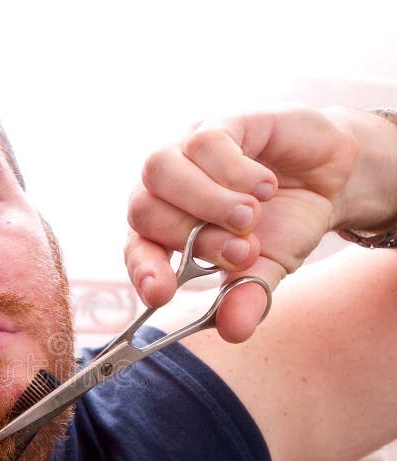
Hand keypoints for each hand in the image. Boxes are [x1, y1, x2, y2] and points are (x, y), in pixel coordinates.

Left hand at [125, 106, 362, 341]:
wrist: (329, 178)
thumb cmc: (283, 225)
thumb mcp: (268, 269)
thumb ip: (246, 297)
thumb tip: (234, 331)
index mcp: (166, 229)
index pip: (136, 249)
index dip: (143, 270)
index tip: (162, 293)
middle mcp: (165, 189)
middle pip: (141, 210)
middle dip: (191, 238)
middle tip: (241, 251)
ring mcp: (187, 152)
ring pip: (160, 170)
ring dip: (206, 203)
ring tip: (250, 219)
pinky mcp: (219, 124)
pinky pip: (206, 143)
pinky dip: (236, 172)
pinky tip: (265, 187)